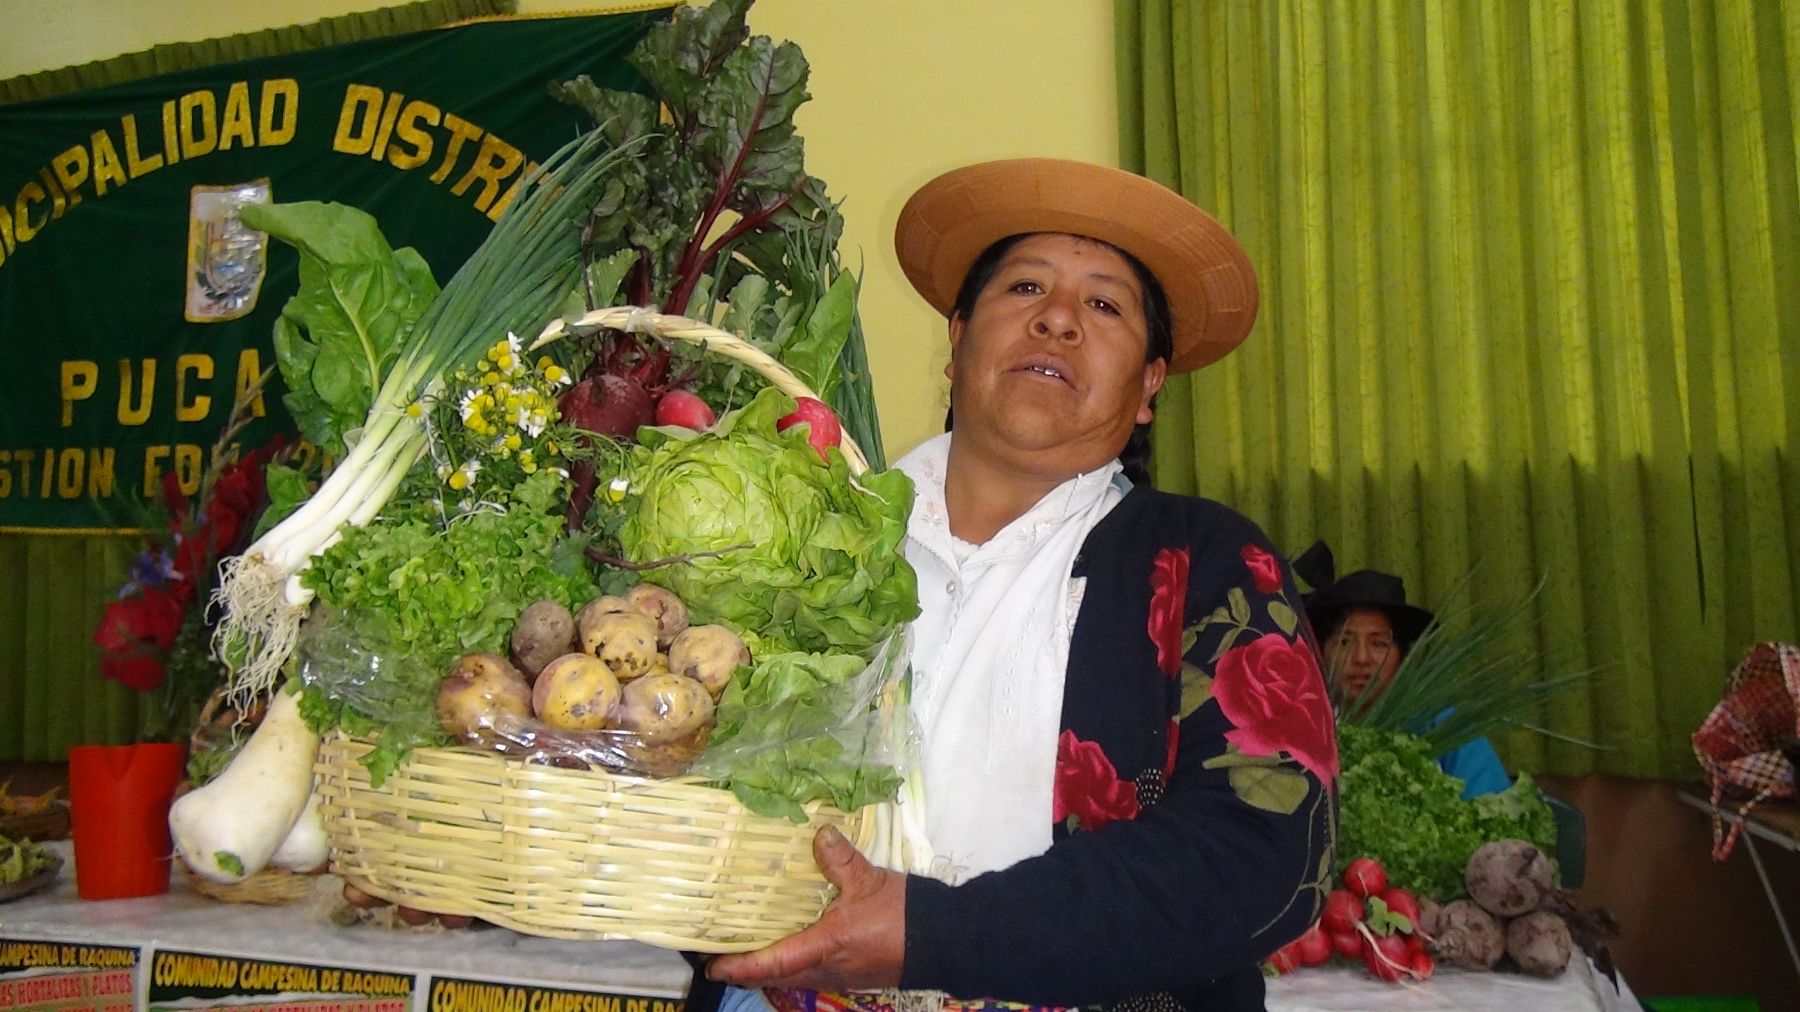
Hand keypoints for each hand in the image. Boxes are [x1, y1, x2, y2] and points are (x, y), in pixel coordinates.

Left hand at [706, 826, 905, 990]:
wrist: (945, 941)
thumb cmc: (904, 915)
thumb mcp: (870, 880)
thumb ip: (840, 859)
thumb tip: (819, 833)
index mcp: (824, 947)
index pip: (772, 962)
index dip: (739, 965)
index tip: (712, 965)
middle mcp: (825, 970)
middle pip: (776, 976)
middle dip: (747, 969)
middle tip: (722, 953)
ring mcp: (839, 976)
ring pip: (793, 977)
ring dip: (770, 967)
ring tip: (750, 947)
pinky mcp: (851, 974)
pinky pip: (810, 973)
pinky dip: (792, 963)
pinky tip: (792, 942)